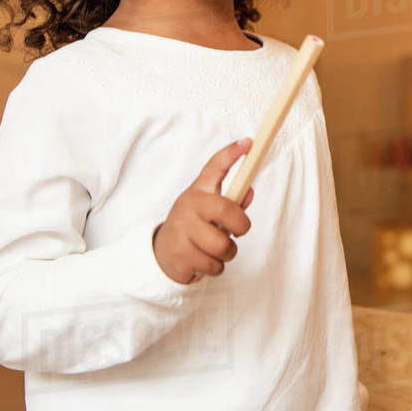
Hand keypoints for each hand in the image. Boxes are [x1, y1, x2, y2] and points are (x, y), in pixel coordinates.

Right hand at [153, 138, 254, 283]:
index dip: (231, 154)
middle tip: (239, 232)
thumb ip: (231, 202)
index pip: (214, 167)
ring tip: (218, 250)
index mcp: (198, 191)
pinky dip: (215, 267)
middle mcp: (188, 206)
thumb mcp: (209, 210)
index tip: (248, 143)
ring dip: (228, 253)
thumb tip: (249, 192)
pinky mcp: (179, 255)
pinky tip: (204, 261)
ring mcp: (181, 230)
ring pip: (222, 245)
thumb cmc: (194, 226)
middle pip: (226, 211)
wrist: (163, 252)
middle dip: (241, 226)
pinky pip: (212, 265)